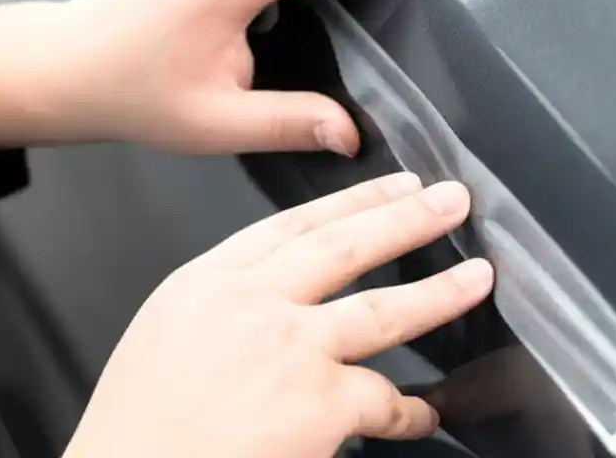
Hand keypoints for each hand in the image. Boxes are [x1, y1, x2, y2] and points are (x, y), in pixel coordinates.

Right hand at [64, 173, 493, 457]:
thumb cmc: (136, 432)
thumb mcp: (167, 336)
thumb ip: (228, 304)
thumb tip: (282, 298)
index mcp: (208, 281)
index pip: (295, 224)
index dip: (355, 201)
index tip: (395, 184)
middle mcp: (252, 303)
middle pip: (347, 245)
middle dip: (407, 216)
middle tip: (452, 199)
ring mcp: (290, 350)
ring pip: (385, 309)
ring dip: (441, 291)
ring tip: (479, 277)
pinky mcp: (319, 403)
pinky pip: (385, 400)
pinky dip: (410, 412)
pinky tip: (426, 414)